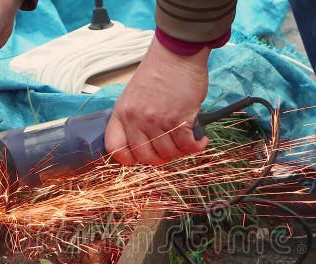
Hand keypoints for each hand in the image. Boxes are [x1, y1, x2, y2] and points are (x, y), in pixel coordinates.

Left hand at [105, 38, 210, 165]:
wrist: (177, 53)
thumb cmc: (159, 70)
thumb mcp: (135, 94)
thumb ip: (135, 118)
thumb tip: (148, 141)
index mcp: (122, 112)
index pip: (115, 148)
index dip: (128, 158)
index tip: (140, 157)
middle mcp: (137, 119)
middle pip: (145, 157)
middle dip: (160, 158)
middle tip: (170, 150)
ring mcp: (157, 121)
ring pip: (168, 153)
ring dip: (181, 151)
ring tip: (187, 141)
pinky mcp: (179, 119)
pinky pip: (187, 146)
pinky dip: (196, 146)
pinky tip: (199, 140)